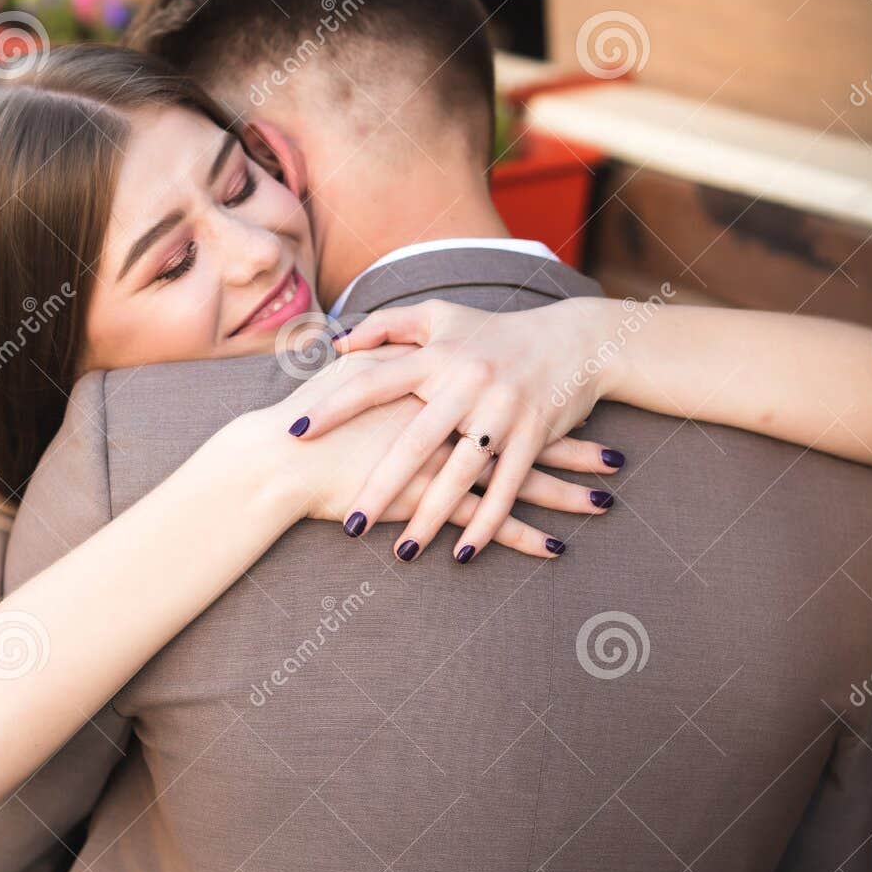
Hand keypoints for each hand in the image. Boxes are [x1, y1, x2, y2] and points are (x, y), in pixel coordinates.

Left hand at [288, 300, 623, 561]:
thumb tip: (337, 346)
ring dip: (432, 517)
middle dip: (381, 487)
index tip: (296, 434)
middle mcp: (466, 382)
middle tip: (350, 525)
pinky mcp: (534, 435)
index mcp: (435, 356)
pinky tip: (461, 553)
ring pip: (461, 473)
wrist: (575, 340)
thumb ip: (387, 327)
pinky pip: (508, 487)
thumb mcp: (441, 318)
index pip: (372, 383)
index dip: (332, 408)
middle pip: (414, 443)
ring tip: (402, 552)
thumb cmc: (493, 333)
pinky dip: (487, 523)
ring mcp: (502, 410)